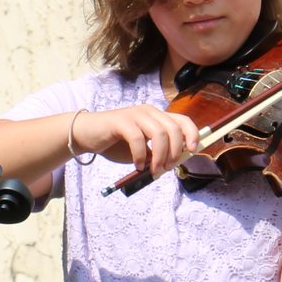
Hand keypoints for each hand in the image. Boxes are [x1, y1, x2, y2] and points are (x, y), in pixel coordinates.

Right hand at [79, 105, 199, 177]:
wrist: (88, 135)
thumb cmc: (116, 143)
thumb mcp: (142, 150)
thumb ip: (157, 153)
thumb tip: (173, 163)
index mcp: (157, 116)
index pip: (183, 120)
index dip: (192, 134)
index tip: (193, 151)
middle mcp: (149, 111)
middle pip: (174, 128)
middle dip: (175, 151)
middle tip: (167, 168)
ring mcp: (135, 114)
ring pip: (159, 133)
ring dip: (160, 156)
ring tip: (154, 170)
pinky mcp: (120, 121)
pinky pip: (137, 139)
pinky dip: (140, 155)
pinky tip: (138, 166)